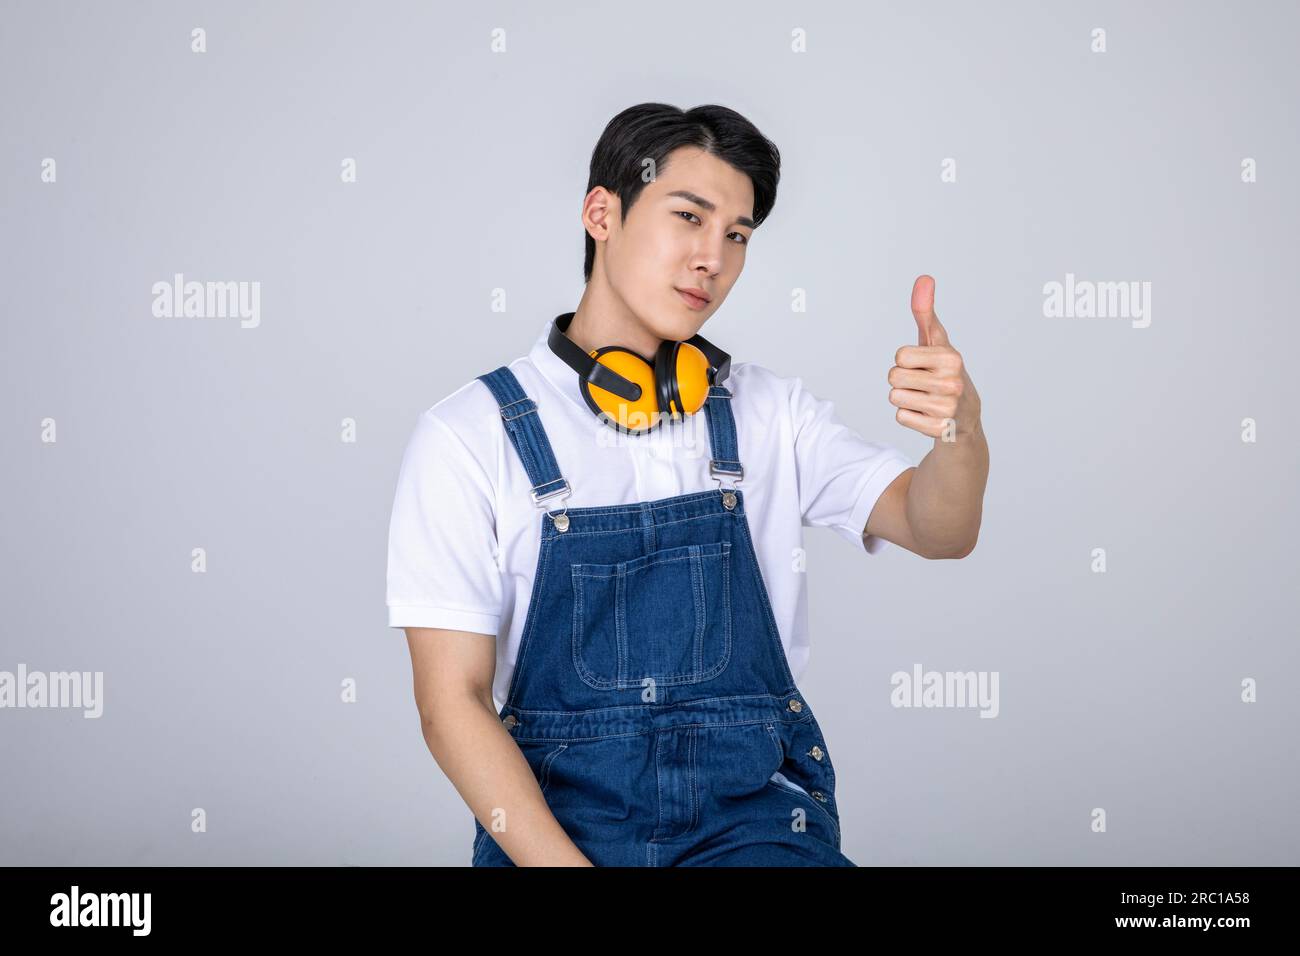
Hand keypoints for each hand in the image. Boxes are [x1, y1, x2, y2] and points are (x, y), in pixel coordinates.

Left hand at [888, 275, 980, 439]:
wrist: (964, 415)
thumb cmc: (944, 371)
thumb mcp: (936, 341)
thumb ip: (925, 311)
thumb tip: (924, 278)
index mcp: (951, 358)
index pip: (899, 356)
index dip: (906, 360)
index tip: (923, 365)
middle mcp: (953, 383)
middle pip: (893, 377)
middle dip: (902, 380)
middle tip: (922, 384)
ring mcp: (947, 409)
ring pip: (895, 398)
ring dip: (905, 399)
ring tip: (925, 398)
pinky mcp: (938, 430)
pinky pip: (900, 418)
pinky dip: (909, 417)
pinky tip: (927, 415)